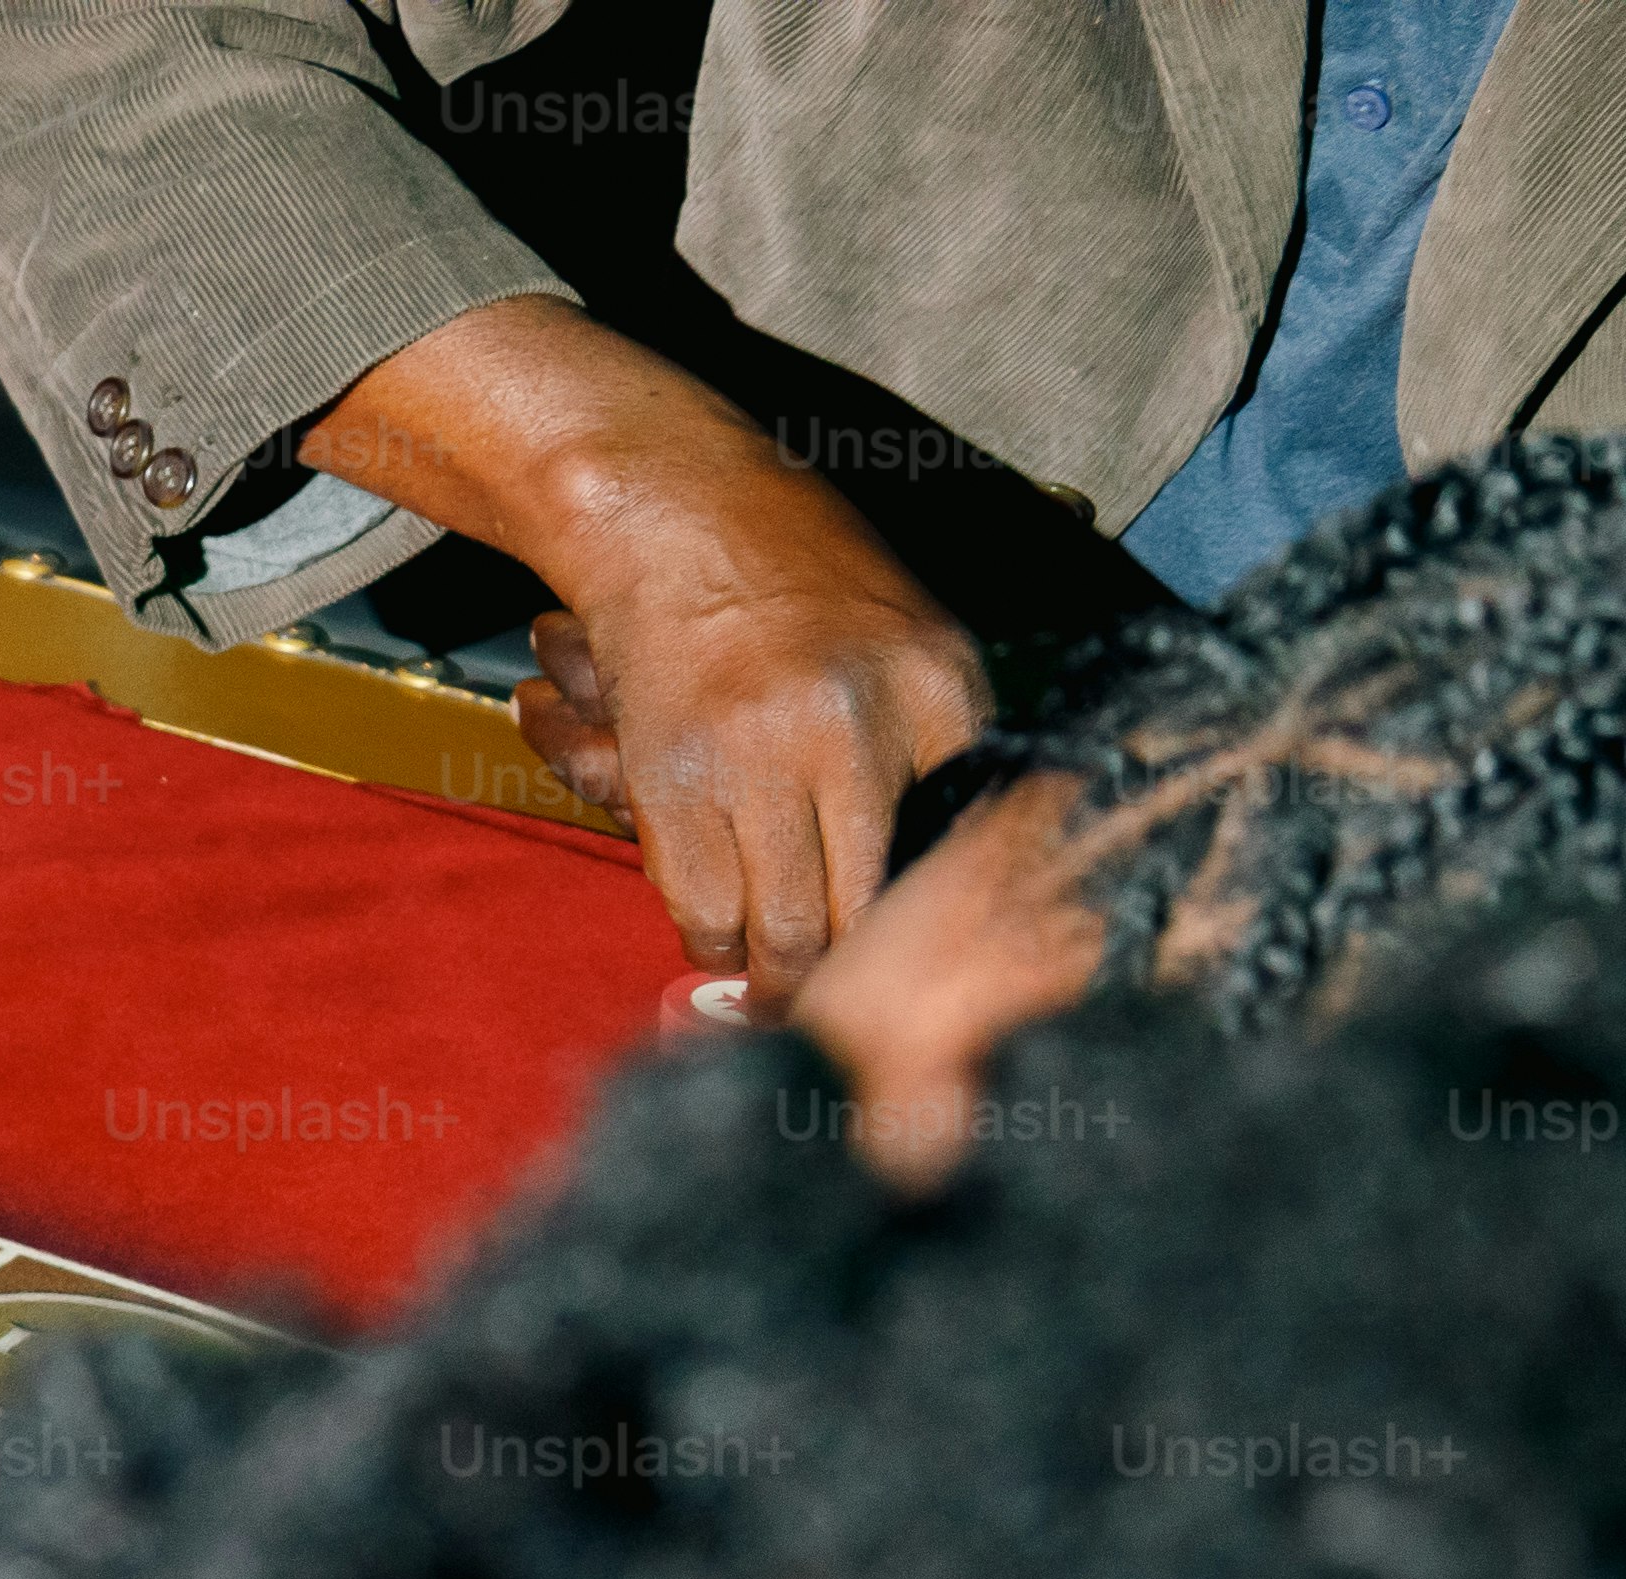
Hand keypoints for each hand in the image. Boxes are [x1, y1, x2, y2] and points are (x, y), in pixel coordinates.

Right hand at [518, 491, 984, 993]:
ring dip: (775, 971)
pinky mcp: (675, 780)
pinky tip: (720, 934)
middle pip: (872, 908)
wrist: (674, 514)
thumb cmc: (793, 577)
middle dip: (853, 974)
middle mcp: (859, 724)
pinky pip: (701, 904)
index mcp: (939, 687)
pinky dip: (711, 938)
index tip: (921, 960)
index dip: (938, 920)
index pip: (962, 844)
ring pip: (783, 925)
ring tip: (775, 982)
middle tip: (843, 1005)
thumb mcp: (908, 638)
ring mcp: (762, 756)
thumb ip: (938, 738)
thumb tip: (949, 863)